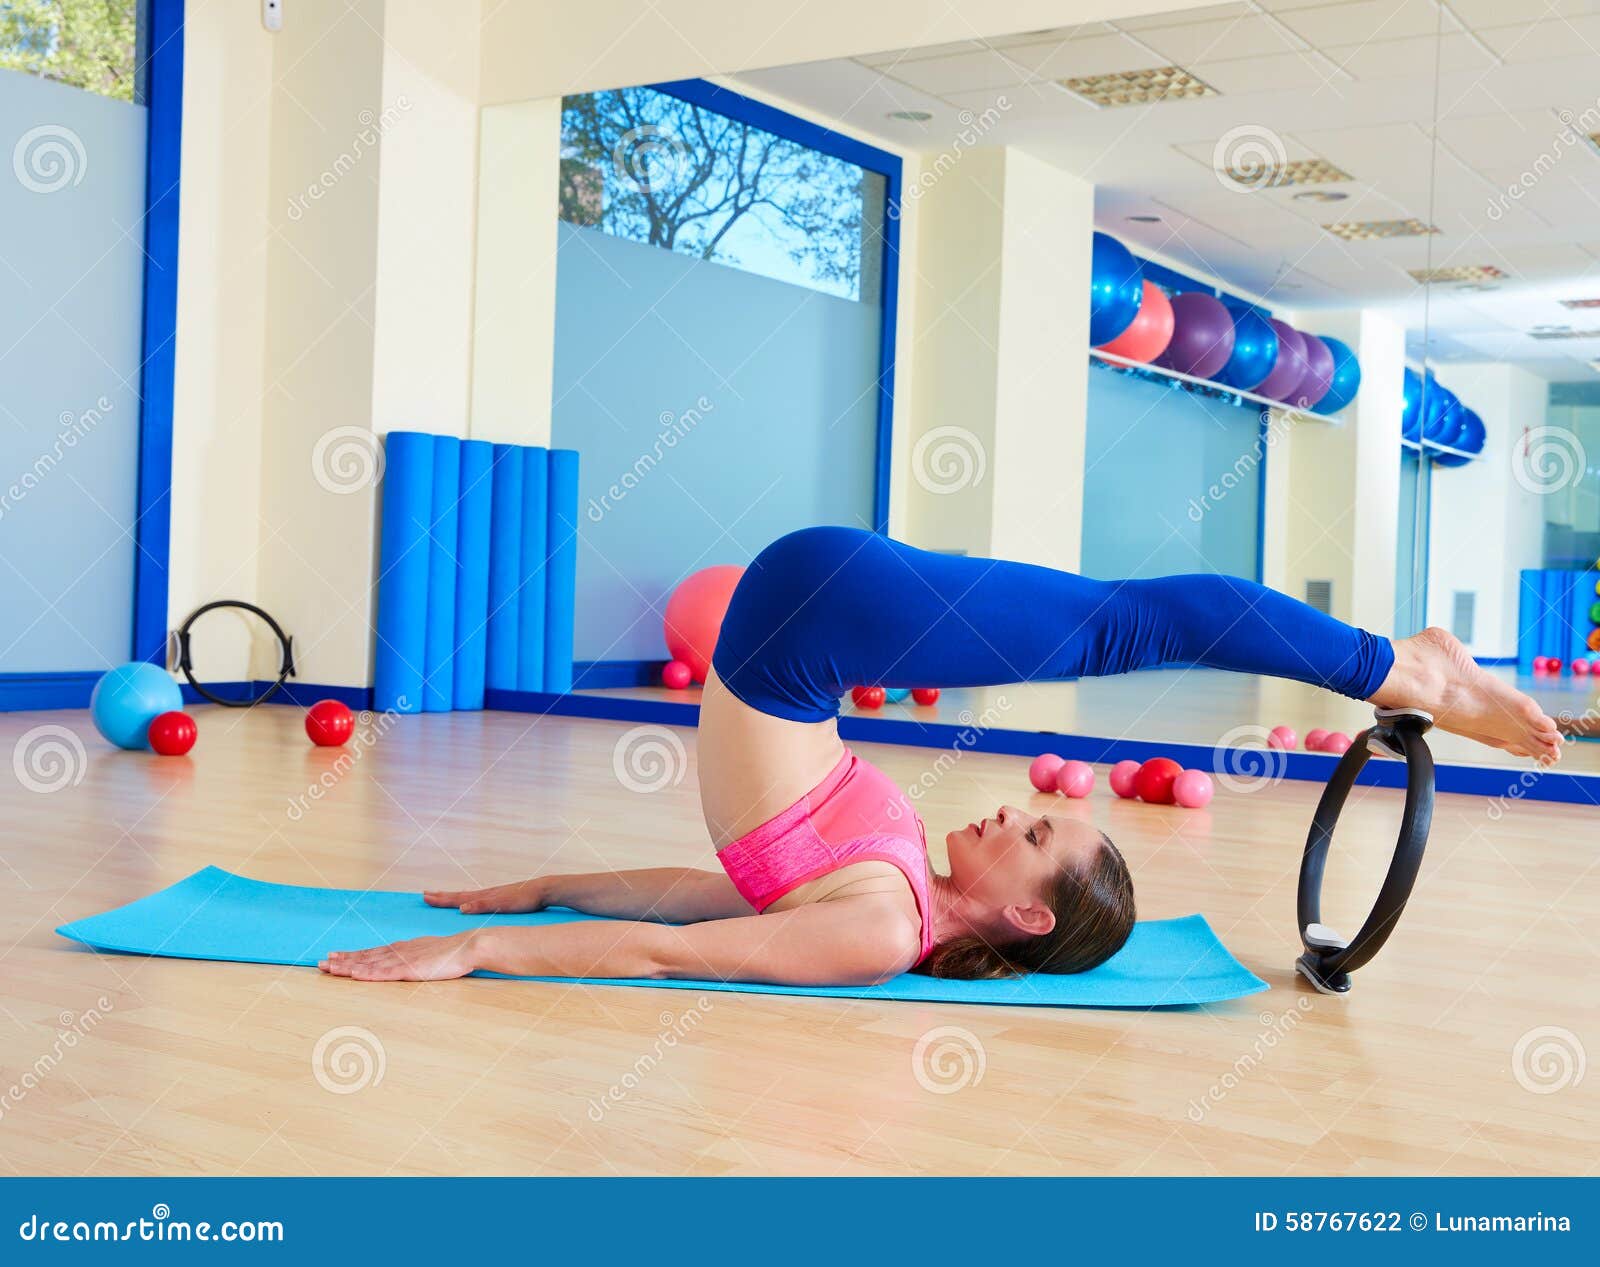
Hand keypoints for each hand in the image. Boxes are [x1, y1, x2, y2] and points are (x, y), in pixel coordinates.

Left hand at [319, 932, 480, 981]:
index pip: (372, 953)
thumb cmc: (452, 952)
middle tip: (320, 963)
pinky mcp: (408, 969)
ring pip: (369, 964)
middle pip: (365, 956)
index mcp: (402, 948)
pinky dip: (366, 973)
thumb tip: (408, 962)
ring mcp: (402, 960)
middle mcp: (397, 951)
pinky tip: (353, 974)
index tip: (334, 957)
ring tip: (329, 968)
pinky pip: (382, 972)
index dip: (352, 955)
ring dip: (348, 966)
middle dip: (342, 960)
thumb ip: (415, 957)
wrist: (467, 947)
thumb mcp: (429, 953)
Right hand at [424, 878, 545, 913]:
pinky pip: (479, 897)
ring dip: (453, 897)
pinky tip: (470, 900)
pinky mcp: (501, 897)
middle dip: (442, 896)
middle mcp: (486, 894)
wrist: (543, 890)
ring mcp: (493, 895)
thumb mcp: (502, 904)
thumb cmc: (525, 898)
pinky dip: (469, 898)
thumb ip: (482, 905)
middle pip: (459, 895)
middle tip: (425, 895)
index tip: (425, 897)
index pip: (458, 898)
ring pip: (468, 896)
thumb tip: (461, 908)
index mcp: (484, 897)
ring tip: (442, 895)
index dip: (441, 899)